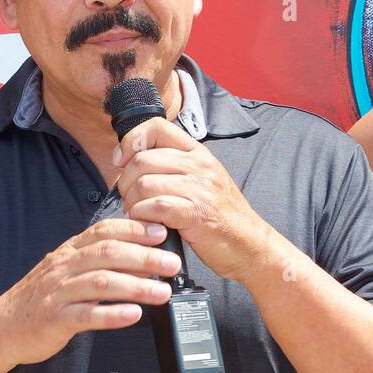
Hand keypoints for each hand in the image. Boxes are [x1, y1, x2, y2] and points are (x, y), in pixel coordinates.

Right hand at [0, 217, 180, 366]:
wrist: (1, 327)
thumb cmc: (41, 299)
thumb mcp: (68, 273)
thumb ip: (101, 263)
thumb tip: (143, 257)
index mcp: (69, 252)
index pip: (104, 231)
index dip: (134, 229)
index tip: (160, 231)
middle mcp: (63, 268)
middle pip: (107, 254)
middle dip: (144, 256)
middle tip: (172, 263)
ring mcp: (58, 293)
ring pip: (101, 283)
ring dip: (136, 286)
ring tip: (162, 292)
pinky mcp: (54, 320)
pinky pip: (86, 315)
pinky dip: (112, 315)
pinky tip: (133, 315)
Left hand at [111, 117, 270, 281]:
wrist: (250, 246)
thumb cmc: (220, 218)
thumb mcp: (201, 182)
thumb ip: (173, 168)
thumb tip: (132, 163)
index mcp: (198, 153)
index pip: (156, 127)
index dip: (131, 141)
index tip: (121, 162)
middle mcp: (199, 165)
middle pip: (142, 158)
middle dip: (125, 182)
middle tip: (129, 200)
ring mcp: (199, 188)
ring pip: (145, 183)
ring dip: (132, 202)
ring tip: (137, 214)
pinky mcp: (197, 213)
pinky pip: (156, 207)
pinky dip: (142, 217)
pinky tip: (146, 224)